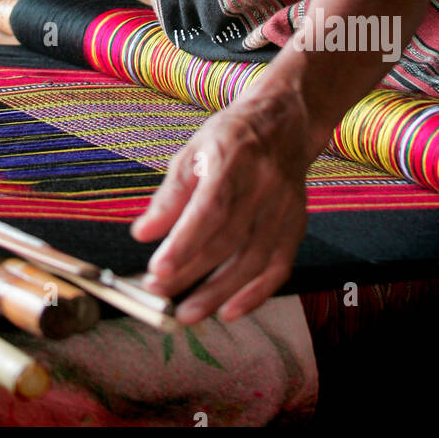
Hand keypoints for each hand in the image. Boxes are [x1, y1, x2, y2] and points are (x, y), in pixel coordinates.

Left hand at [131, 93, 309, 324]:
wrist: (283, 124)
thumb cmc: (229, 138)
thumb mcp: (192, 153)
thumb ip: (169, 196)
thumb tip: (142, 235)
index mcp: (234, 159)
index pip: (209, 209)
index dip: (184, 243)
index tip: (158, 270)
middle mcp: (265, 186)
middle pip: (228, 240)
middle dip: (191, 272)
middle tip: (157, 293)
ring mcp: (284, 208)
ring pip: (252, 261)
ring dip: (218, 293)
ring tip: (186, 313)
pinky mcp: (296, 225)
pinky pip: (278, 267)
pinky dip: (255, 294)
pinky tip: (229, 311)